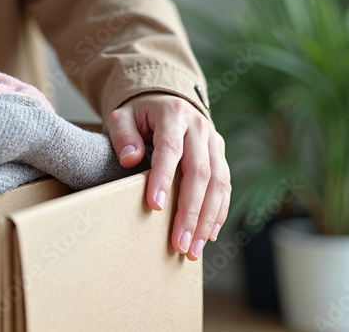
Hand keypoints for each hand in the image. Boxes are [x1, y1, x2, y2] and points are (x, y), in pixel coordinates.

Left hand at [105, 92, 229, 260]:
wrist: (168, 99)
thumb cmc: (140, 113)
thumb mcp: (123, 115)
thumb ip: (123, 135)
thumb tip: (130, 159)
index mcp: (174, 114)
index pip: (170, 148)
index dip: (163, 177)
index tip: (154, 205)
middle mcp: (200, 127)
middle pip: (200, 172)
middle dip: (190, 211)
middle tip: (178, 243)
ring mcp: (214, 142)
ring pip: (218, 184)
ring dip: (206, 219)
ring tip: (192, 249)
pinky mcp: (220, 155)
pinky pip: (226, 187)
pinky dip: (218, 213)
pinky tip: (208, 236)